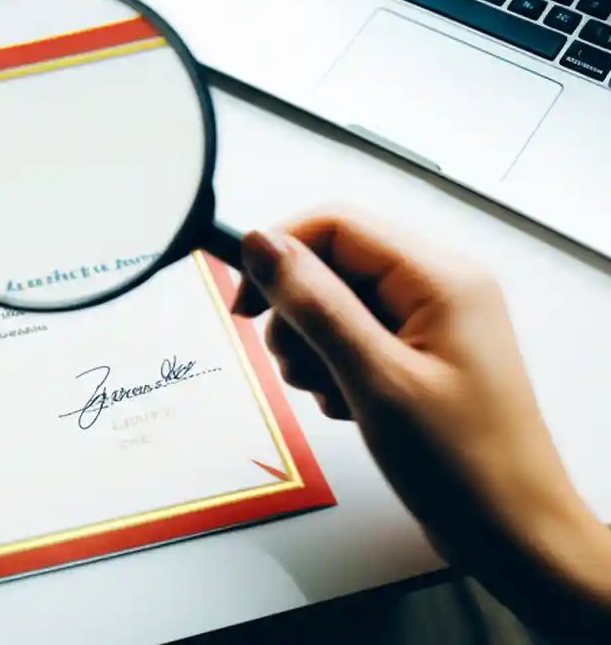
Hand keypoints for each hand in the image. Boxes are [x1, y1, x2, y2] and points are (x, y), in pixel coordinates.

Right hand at [230, 211, 610, 638]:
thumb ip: (315, 304)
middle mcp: (439, 286)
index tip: (244, 305)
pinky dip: (334, 368)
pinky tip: (350, 404)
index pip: (336, 225)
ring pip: (336, 302)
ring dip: (313, 347)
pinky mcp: (419, 352)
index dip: (279, 255)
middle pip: (333, 262)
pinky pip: (353, 335)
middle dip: (298, 313)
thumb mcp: (374, 378)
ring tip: (334, 394)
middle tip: (302, 367)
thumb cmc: (464, 463)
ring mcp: (431, 320)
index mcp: (440, 276)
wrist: (511, 532)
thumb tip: (260, 243)